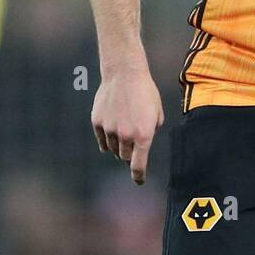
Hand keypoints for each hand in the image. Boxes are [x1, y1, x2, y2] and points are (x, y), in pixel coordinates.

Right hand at [91, 66, 163, 184]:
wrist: (124, 73)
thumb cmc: (145, 92)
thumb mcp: (157, 113)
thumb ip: (152, 132)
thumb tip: (142, 144)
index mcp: (143, 135)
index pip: (138, 165)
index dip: (138, 176)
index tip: (138, 181)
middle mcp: (125, 135)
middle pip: (124, 157)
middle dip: (129, 154)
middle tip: (132, 143)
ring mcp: (109, 129)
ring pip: (112, 149)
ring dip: (118, 145)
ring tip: (123, 129)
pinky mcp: (97, 122)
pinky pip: (102, 140)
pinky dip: (106, 140)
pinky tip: (111, 131)